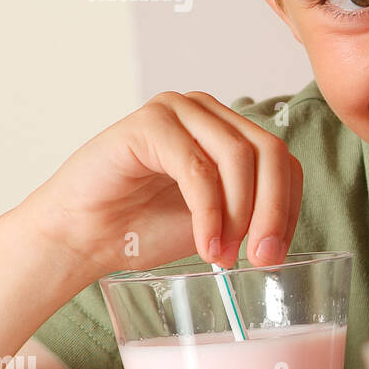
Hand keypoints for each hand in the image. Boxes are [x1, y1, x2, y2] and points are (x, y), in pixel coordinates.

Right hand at [19, 91, 301, 278]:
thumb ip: (254, 212)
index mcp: (230, 130)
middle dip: (273, 211)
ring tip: (225, 256)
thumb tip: (285, 236)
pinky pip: (198, 168)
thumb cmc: (144, 228)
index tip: (274, 255)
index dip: (287, 208)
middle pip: (270, 153)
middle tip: (262, 259)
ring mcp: (178, 110)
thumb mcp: (219, 222)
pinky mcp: (149, 123)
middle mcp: (208, 112)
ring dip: (240, 214)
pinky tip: (206, 246)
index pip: (283, 161)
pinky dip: (210, 212)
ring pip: (239, 157)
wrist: (80, 238)